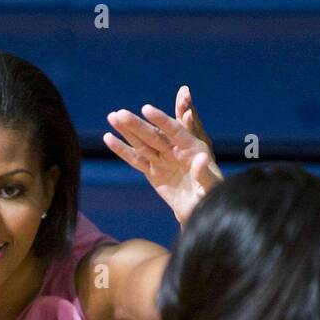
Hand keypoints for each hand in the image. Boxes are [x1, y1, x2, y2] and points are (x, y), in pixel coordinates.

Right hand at [104, 85, 221, 224]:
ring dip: (126, 130)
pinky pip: (136, 160)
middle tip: (121, 113)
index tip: (146, 109)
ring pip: (142, 143)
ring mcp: (162, 160)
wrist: (201, 209)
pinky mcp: (153, 172)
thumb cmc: (211, 196)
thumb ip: (204, 173)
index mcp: (192, 147)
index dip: (161, 120)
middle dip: (137, 124)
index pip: (175, 130)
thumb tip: (200, 159)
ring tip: (112, 116)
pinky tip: (108, 138)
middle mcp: (175, 150)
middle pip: (153, 135)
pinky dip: (122, 150)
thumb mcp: (211, 186)